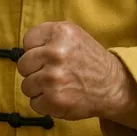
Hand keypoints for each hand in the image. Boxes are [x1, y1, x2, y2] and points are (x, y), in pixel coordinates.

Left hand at [18, 21, 136, 119]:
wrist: (113, 85)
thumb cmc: (89, 60)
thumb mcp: (72, 35)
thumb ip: (48, 37)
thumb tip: (23, 49)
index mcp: (60, 32)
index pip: (27, 41)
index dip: (35, 50)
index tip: (47, 56)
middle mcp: (55, 53)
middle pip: (23, 65)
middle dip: (35, 70)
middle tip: (52, 72)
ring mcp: (53, 77)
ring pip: (26, 85)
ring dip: (39, 89)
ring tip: (57, 85)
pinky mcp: (55, 99)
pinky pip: (34, 103)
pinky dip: (45, 104)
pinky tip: (59, 96)